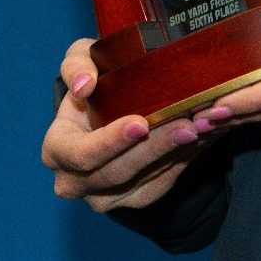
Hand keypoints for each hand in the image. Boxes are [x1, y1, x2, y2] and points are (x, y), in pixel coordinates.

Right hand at [41, 38, 229, 211]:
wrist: (110, 110)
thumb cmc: (94, 83)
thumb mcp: (81, 61)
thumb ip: (77, 65)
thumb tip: (84, 86)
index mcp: (57, 150)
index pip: (82, 154)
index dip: (111, 142)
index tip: (140, 123)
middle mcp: (75, 181)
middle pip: (118, 172)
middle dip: (154, 149)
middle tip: (187, 125)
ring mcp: (106, 197)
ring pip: (145, 181)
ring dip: (176, 154)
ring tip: (201, 128)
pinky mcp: (136, 199)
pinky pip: (163, 184)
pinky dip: (185, 159)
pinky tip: (203, 137)